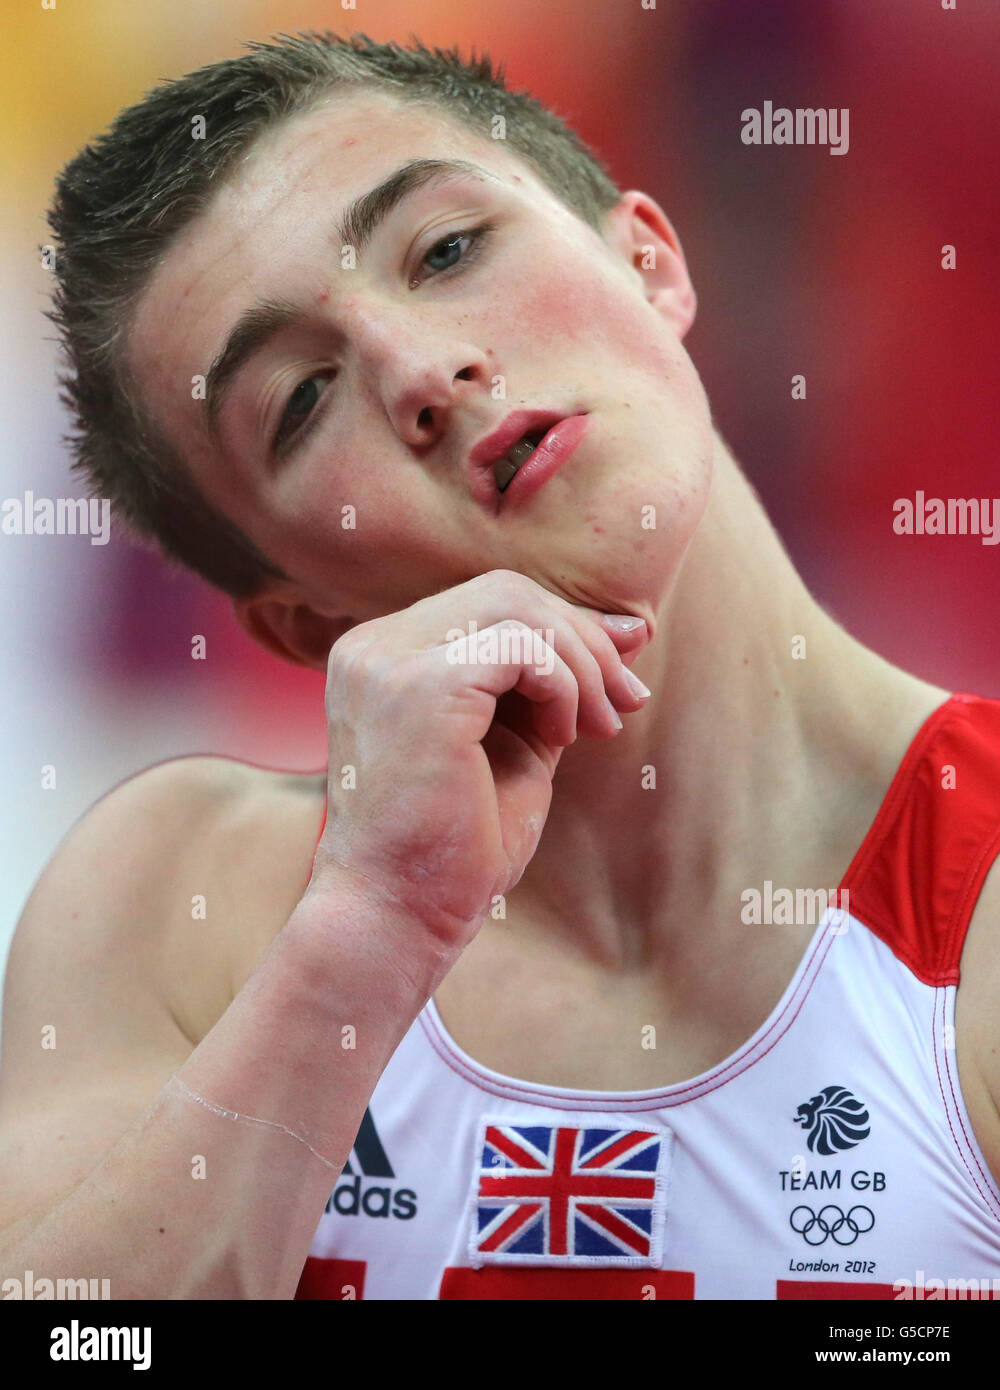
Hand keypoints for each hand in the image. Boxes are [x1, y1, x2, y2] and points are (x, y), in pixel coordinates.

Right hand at [311, 570, 649, 948]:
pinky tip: (562, 737)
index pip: (489, 601)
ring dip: (579, 663)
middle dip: (582, 639)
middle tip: (624, 703)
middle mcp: (374, 646)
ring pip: (516, 607)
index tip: (621, 679)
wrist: (400, 914)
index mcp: (384, 655)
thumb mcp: (517, 743)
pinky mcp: (419, 688)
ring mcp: (389, 662)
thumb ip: (557, 682)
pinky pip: (519, 647)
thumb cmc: (454, 844)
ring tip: (597, 727)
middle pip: (506, 592)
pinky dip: (560, 684)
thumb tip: (630, 628)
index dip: (567, 627)